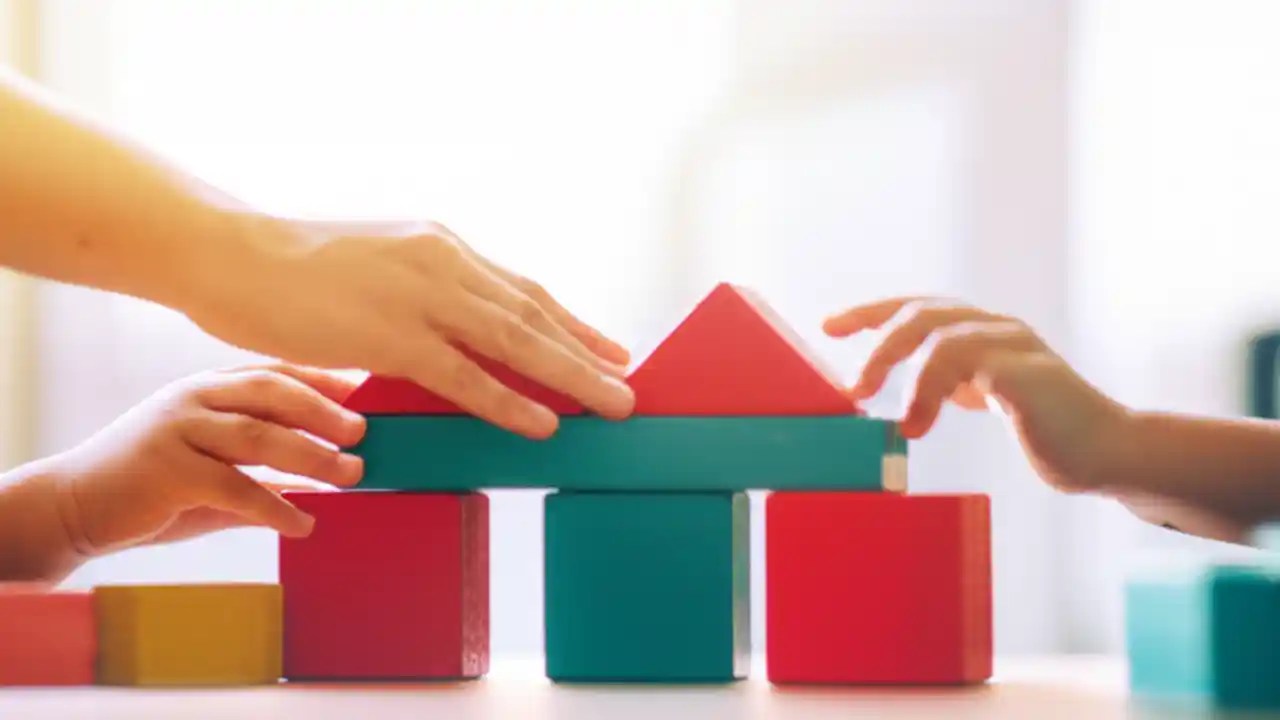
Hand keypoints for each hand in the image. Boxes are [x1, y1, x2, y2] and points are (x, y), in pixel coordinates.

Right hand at [46, 365, 364, 557]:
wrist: (75, 505)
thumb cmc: (153, 484)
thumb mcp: (212, 463)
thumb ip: (263, 466)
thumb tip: (327, 477)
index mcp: (208, 387)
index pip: (274, 371)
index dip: (322, 379)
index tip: (364, 389)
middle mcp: (194, 398)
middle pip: (272, 393)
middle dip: (324, 411)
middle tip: (362, 431)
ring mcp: (179, 431)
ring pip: (260, 435)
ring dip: (312, 455)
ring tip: (350, 474)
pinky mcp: (168, 471)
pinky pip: (236, 487)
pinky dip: (276, 506)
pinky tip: (303, 522)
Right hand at [186, 217, 633, 438]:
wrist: (228, 254)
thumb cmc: (292, 269)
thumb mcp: (374, 268)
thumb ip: (416, 292)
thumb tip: (446, 326)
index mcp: (439, 246)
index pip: (519, 289)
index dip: (569, 322)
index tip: (608, 346)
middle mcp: (443, 262)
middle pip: (532, 314)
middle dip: (586, 351)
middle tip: (629, 382)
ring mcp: (419, 296)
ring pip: (514, 342)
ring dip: (571, 377)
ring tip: (614, 406)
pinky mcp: (390, 332)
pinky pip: (464, 375)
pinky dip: (509, 402)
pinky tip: (543, 424)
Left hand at [824, 298, 1127, 491]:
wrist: (1106, 453)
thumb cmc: (1047, 427)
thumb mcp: (985, 395)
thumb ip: (952, 381)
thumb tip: (905, 388)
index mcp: (983, 330)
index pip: (918, 306)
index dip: (871, 312)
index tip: (829, 327)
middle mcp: (998, 328)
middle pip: (922, 312)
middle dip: (878, 342)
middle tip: (855, 387)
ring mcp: (1017, 346)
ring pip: (942, 336)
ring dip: (904, 373)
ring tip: (896, 420)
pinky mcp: (1029, 374)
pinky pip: (968, 367)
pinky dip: (931, 392)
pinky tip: (917, 423)